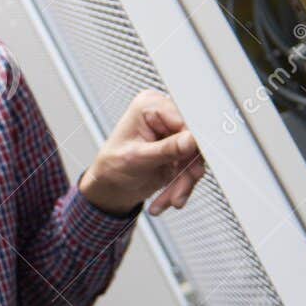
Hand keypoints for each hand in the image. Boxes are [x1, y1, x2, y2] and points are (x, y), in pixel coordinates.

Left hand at [79, 90, 204, 216]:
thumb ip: (166, 149)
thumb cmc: (112, 167)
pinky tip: (171, 198)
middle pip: (192, 139)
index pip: (182, 119)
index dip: (191, 142)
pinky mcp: (179, 150)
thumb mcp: (137, 158)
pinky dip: (183, 184)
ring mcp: (172, 133)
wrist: (110, 187)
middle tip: (178, 192)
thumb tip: (191, 140)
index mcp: (149, 106)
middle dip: (186, 170)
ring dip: (185, 182)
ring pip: (195, 156)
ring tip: (172, 199)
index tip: (194, 160)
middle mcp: (163, 116)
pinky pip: (192, 166)